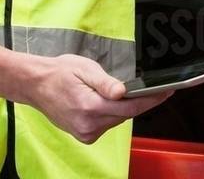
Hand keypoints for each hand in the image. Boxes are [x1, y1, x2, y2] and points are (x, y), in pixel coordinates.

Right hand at [26, 54, 172, 143]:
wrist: (36, 85)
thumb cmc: (59, 73)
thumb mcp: (84, 69)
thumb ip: (105, 82)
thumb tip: (123, 92)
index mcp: (90, 107)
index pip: (130, 107)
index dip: (152, 100)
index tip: (168, 92)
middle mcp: (88, 125)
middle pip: (126, 114)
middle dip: (138, 101)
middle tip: (148, 87)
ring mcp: (85, 133)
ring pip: (117, 120)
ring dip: (122, 107)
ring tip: (117, 91)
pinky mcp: (84, 135)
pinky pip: (107, 123)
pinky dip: (111, 113)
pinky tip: (105, 101)